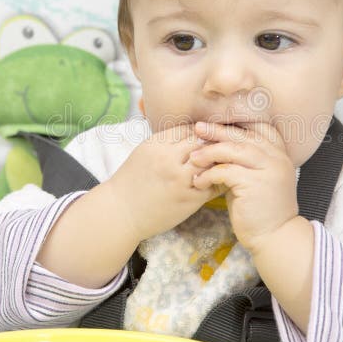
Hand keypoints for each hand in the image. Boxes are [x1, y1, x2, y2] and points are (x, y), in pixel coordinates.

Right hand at [106, 123, 218, 241]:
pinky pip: (213, 184)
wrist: (121, 212)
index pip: (189, 129)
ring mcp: (180, 179)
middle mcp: (169, 159)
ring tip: (221, 163)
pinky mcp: (188, 199)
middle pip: (202, 142)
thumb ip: (166, 141)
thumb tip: (191, 132)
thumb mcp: (144, 152)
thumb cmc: (132, 182)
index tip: (204, 138)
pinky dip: (218, 180)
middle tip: (220, 148)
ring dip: (217, 162)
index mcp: (157, 144)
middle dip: (212, 144)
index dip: (199, 132)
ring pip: (210, 161)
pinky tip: (219, 180)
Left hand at [189, 121, 299, 253]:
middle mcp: (276, 158)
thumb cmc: (260, 209)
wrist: (275, 237)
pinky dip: (208, 174)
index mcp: (278, 153)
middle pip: (243, 135)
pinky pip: (225, 171)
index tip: (215, 122)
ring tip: (193, 158)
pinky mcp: (254, 184)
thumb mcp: (255, 178)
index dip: (236, 122)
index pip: (259, 126)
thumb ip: (243, 160)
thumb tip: (217, 143)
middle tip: (197, 128)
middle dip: (217, 131)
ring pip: (233, 149)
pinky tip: (198, 181)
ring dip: (209, 152)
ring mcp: (268, 170)